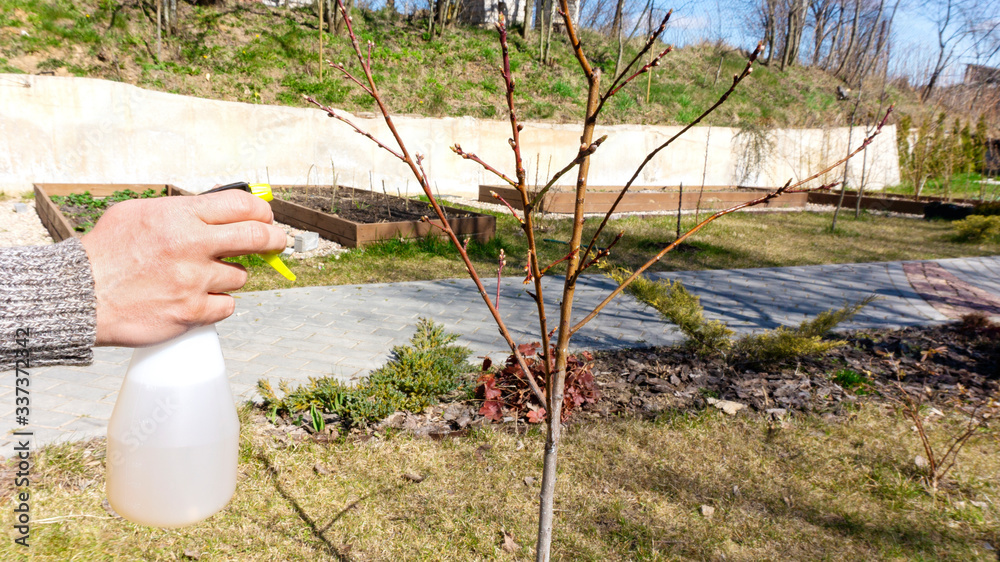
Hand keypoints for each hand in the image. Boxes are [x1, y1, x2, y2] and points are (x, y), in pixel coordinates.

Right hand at [81, 190, 286, 346]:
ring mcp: (193, 281)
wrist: (79, 295)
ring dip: (230, 276)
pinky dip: (217, 303)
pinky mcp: (191, 311)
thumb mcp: (138, 213)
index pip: (241, 205)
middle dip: (274, 239)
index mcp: (179, 217)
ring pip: (240, 276)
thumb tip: (218, 207)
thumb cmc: (106, 253)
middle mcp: (191, 246)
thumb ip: (181, 210)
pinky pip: (227, 306)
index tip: (266, 218)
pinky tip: (196, 298)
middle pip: (257, 237)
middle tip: (276, 242)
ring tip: (204, 276)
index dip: (261, 211)